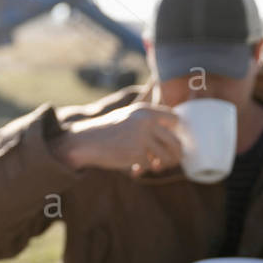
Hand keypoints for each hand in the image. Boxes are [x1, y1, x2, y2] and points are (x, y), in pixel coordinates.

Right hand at [58, 103, 183, 175]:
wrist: (86, 142)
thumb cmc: (109, 130)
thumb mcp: (128, 114)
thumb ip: (147, 111)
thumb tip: (160, 91)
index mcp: (146, 111)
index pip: (175, 119)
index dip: (175, 132)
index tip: (168, 140)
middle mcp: (146, 122)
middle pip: (176, 141)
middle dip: (175, 154)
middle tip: (169, 161)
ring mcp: (141, 138)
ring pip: (166, 157)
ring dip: (162, 165)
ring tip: (154, 166)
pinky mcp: (136, 153)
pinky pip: (150, 166)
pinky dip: (143, 170)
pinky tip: (134, 169)